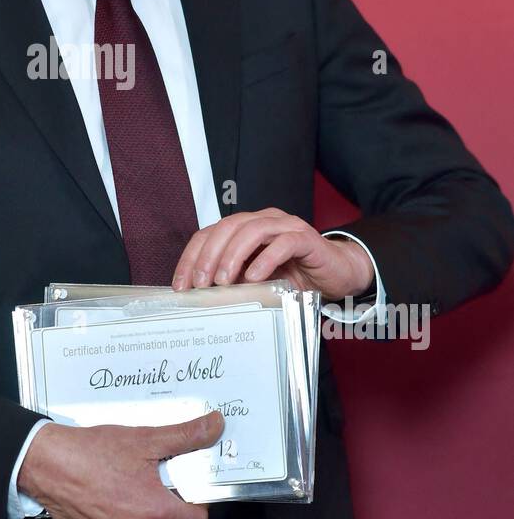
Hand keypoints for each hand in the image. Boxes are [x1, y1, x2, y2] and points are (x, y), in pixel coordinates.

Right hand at [17, 411, 224, 518]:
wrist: (46, 464)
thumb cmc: (93, 452)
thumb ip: (185, 436)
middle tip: (146, 474)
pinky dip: (115, 516)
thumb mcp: (144, 438)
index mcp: (155, 509)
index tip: (188, 489)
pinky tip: (103, 492)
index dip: (197, 505)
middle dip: (160, 500)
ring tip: (121, 480)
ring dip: (136, 508)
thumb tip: (215, 425)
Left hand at [171, 207, 373, 299]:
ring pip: (252, 230)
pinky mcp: (306, 239)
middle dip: (208, 255)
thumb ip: (233, 282)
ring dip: (233, 255)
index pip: (209, 234)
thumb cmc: (295, 277)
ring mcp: (286, 226)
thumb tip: (201, 297)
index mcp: (246, 228)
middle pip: (227, 227)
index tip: (181, 285)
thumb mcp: (256, 282)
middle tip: (200, 284)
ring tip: (223, 281)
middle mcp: (263, 221)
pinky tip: (255, 277)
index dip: (191, 257)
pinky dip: (266, 259)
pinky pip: (284, 243)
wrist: (338, 274)